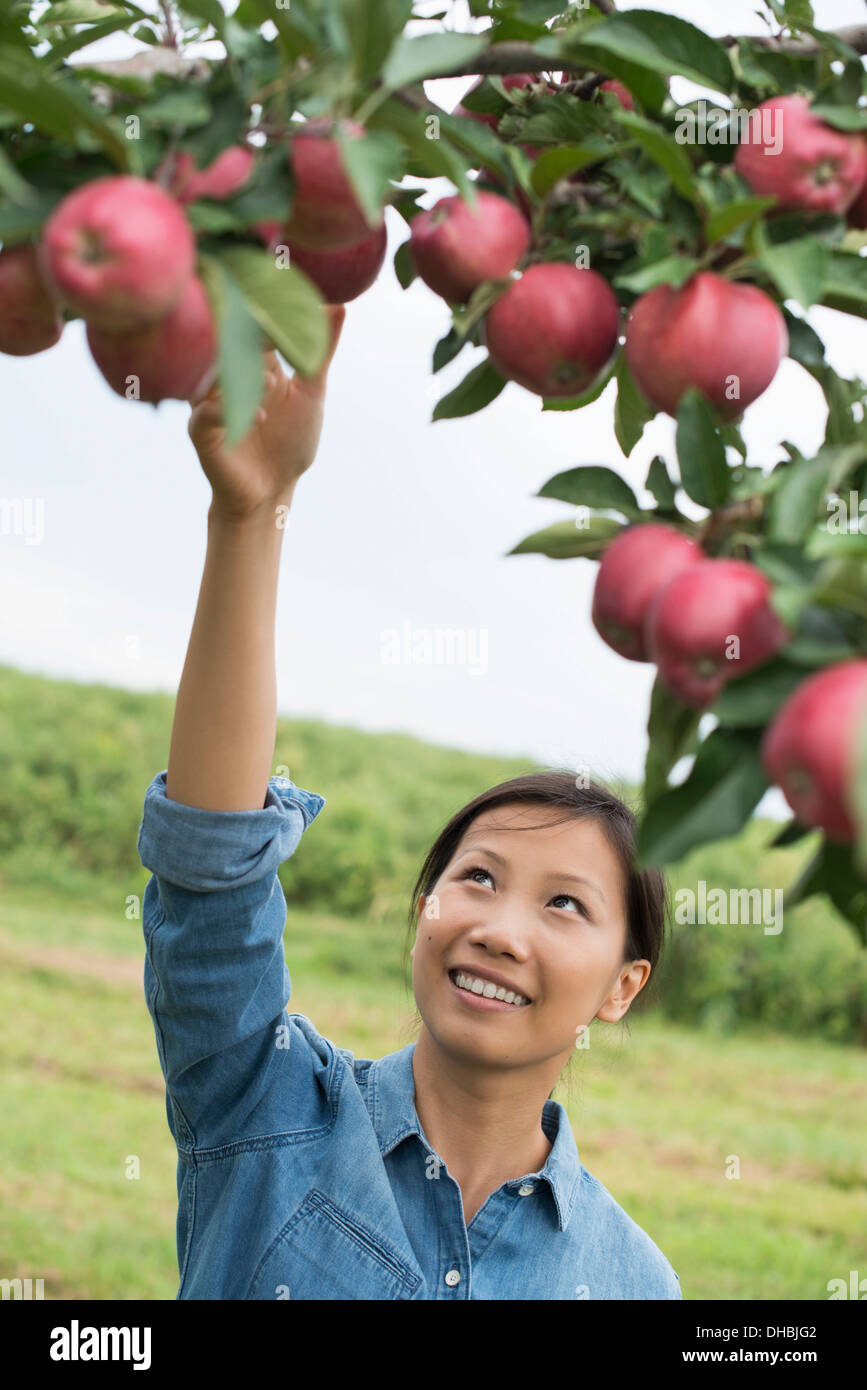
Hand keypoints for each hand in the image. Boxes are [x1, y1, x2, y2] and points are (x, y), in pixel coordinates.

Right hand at [188, 304, 345, 517]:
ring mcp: (209, 401)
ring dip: (237, 374)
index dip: (261, 307)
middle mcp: (226, 375)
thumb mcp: (311, 391)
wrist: (271, 491)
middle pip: (225, 342)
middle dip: (242, 333)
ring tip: (266, 379)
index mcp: (252, 360)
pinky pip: (205, 414)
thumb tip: (341, 303)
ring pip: (211, 375)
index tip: (275, 285)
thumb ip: (320, 350)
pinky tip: (259, 416)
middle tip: (262, 324)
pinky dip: (227, 412)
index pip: (251, 324)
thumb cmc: (290, 441)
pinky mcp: (201, 431)